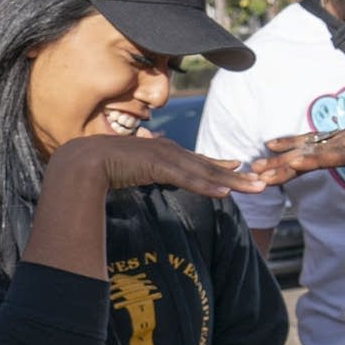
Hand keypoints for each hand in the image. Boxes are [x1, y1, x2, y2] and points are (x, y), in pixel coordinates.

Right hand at [46, 134, 264, 198]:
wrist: (81, 160)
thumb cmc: (101, 167)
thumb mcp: (132, 170)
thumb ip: (144, 172)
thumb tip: (144, 177)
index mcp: (163, 153)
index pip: (198, 161)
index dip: (220, 166)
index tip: (241, 169)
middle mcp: (168, 151)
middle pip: (209, 166)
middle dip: (237, 176)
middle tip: (263, 182)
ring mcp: (164, 157)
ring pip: (205, 172)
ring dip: (231, 182)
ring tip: (255, 188)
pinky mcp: (157, 166)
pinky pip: (187, 178)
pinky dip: (206, 185)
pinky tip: (224, 193)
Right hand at [250, 115, 344, 225]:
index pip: (341, 153)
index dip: (315, 157)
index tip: (291, 163)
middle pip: (318, 148)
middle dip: (288, 161)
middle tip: (260, 172)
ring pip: (312, 142)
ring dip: (284, 153)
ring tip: (257, 163)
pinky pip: (317, 137)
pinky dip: (294, 142)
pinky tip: (273, 146)